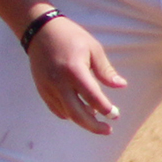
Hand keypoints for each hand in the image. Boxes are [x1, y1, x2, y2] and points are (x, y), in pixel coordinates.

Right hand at [24, 15, 127, 134]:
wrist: (40, 31)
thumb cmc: (71, 37)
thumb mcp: (93, 48)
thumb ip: (105, 70)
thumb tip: (121, 86)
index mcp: (74, 70)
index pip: (92, 97)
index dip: (106, 109)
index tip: (115, 115)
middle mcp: (59, 83)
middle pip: (78, 114)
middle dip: (94, 126)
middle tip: (108, 130)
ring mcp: (48, 88)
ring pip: (67, 114)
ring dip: (83, 119)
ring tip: (95, 116)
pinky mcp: (42, 90)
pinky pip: (56, 110)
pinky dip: (69, 114)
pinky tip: (79, 110)